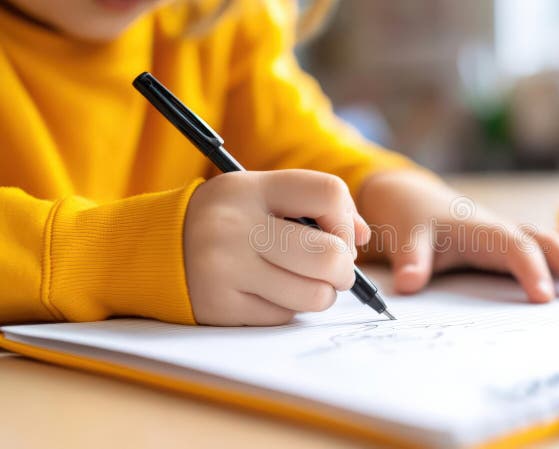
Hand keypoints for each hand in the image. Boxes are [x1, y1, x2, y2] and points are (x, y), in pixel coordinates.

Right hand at [184, 170, 370, 325]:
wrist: (153, 249)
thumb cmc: (227, 221)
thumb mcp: (260, 195)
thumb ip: (313, 206)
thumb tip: (364, 237)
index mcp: (251, 189)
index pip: (329, 193)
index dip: (347, 220)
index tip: (339, 234)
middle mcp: (236, 227)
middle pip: (329, 255)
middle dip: (344, 270)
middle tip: (334, 271)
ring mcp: (226, 269)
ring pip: (313, 296)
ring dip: (320, 295)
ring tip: (304, 283)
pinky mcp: (220, 307)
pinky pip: (283, 317)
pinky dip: (287, 309)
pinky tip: (268, 293)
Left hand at [357, 170, 558, 301]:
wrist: (414, 198)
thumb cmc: (413, 219)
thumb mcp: (404, 238)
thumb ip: (410, 260)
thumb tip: (408, 285)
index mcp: (480, 228)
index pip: (513, 246)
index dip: (530, 268)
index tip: (543, 296)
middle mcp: (503, 227)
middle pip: (544, 240)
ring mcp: (512, 232)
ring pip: (556, 238)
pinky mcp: (515, 239)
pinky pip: (553, 242)